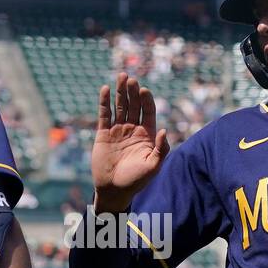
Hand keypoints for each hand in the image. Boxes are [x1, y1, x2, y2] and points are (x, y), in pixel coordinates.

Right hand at [92, 72, 167, 212]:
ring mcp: (118, 130)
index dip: (147, 100)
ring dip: (120, 92)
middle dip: (133, 92)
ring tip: (121, 77)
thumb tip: (163, 130)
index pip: (148, 111)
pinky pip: (104, 115)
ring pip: (119, 106)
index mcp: (147, 134)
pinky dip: (104, 102)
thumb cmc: (136, 180)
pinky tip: (105, 89)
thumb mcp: (153, 166)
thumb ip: (161, 149)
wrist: (114, 190)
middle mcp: (133, 129)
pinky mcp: (103, 133)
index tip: (144, 90)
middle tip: (131, 79)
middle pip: (134, 105)